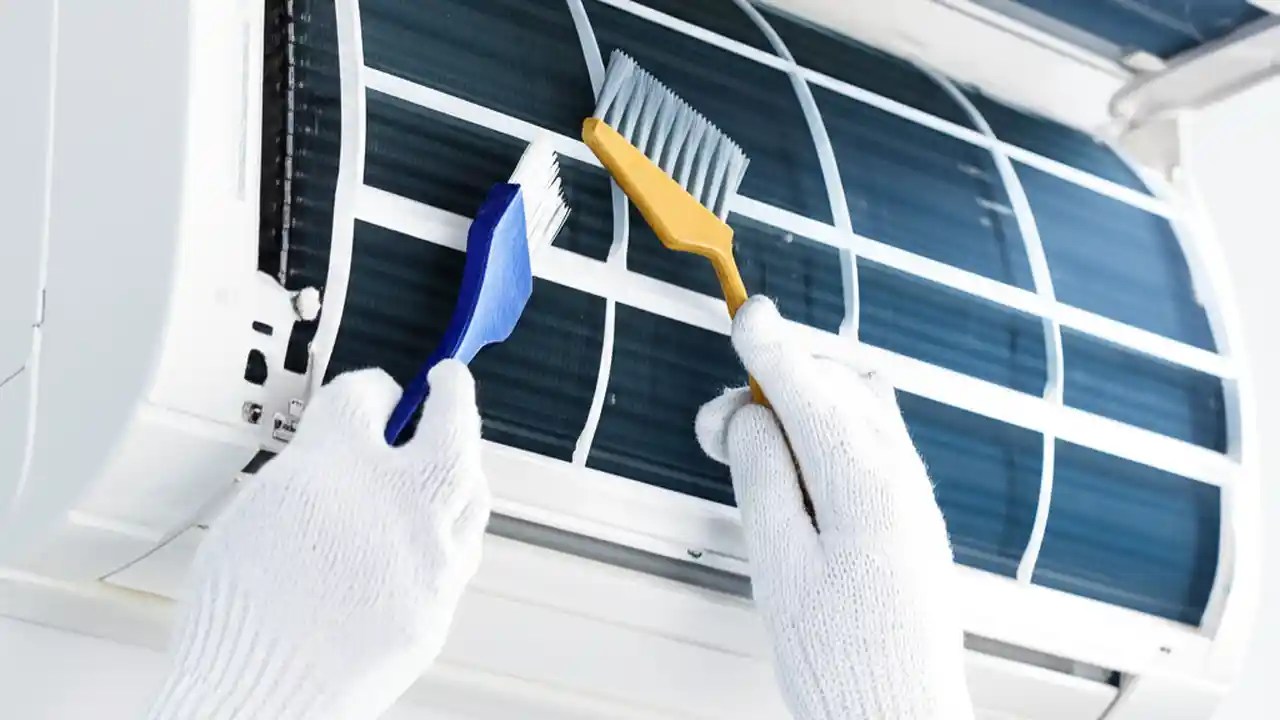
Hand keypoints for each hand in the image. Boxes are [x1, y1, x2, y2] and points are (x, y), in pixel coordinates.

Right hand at [148, 362, 489, 719]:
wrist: (256, 694)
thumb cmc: (237, 617)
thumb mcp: (251, 513)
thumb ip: (306, 468)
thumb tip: (331, 450)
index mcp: (331, 466)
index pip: (364, 396)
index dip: (369, 387)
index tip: (374, 390)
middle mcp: (392, 501)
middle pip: (452, 425)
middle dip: (456, 395)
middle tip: (451, 380)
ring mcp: (426, 552)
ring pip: (471, 487)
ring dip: (462, 464)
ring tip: (453, 454)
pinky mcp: (439, 599)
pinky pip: (464, 548)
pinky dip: (455, 527)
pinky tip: (442, 525)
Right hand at [696, 298, 973, 719]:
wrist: (901, 718)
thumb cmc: (840, 660)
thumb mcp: (779, 567)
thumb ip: (763, 478)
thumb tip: (750, 416)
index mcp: (868, 486)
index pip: (812, 390)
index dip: (773, 347)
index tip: (747, 314)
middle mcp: (902, 480)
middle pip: (838, 388)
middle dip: (776, 382)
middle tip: (717, 426)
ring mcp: (914, 497)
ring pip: (859, 411)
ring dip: (803, 404)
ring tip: (751, 446)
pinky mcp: (913, 517)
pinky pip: (871, 444)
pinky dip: (827, 432)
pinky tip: (796, 467)